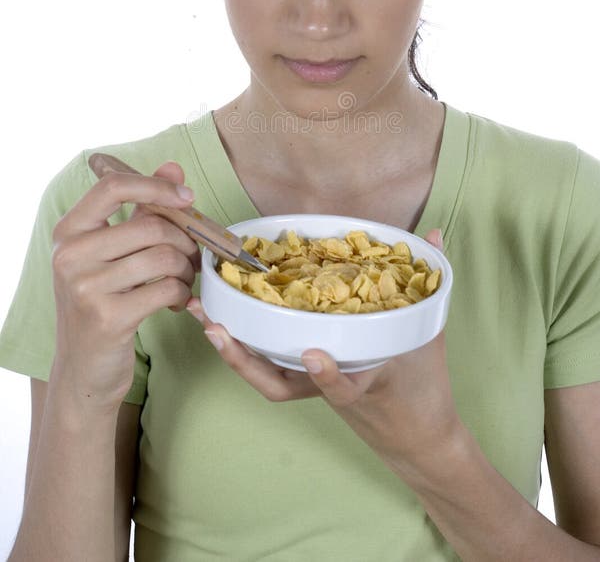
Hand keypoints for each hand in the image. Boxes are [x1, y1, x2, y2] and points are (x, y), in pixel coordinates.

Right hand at [50, 161, 200, 411]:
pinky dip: (182, 294)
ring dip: (186, 269)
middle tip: (191, 256)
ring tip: (183, 279)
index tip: (186, 198)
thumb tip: (174, 167)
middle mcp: (70, 255)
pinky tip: (178, 302)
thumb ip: (142, 208)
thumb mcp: (112, 252)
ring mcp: (85, 287)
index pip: (112, 186)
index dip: (155, 186)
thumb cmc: (103, 300)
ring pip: (163, 257)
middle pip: (151, 226)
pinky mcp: (107, 317)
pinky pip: (167, 288)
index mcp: (69, 231)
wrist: (84, 367)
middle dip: (184, 240)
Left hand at [187, 228, 460, 478]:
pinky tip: (222, 316)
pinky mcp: (304, 379)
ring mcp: (313, 386)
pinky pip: (267, 365)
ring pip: (265, 377)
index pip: (344, 387)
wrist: (417, 434)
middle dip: (243, 360)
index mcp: (366, 383)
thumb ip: (430, 282)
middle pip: (279, 386)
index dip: (329, 375)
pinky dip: (243, 344)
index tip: (314, 355)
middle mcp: (330, 387)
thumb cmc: (423, 384)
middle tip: (214, 326)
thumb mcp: (430, 332)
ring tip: (202, 312)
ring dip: (231, 349)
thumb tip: (432, 234)